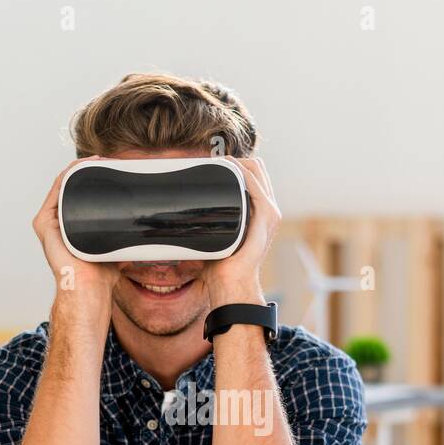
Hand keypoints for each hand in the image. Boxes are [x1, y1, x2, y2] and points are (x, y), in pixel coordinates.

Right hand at [32, 158, 118, 311]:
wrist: (90, 287)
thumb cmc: (101, 274)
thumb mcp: (117, 249)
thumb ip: (127, 240)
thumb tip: (149, 235)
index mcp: (71, 226)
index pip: (81, 195)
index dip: (95, 178)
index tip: (113, 168)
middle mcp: (57, 222)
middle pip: (72, 188)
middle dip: (88, 170)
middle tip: (109, 160)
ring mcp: (48, 221)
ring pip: (64, 185)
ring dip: (79, 168)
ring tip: (98, 159)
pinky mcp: (43, 223)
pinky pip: (56, 189)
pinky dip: (68, 174)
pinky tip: (81, 164)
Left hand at [204, 156, 280, 306]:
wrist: (231, 286)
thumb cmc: (220, 267)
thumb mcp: (213, 238)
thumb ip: (203, 224)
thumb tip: (173, 216)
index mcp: (259, 213)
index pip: (253, 176)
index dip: (234, 164)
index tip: (210, 164)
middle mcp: (268, 210)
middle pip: (256, 167)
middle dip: (234, 158)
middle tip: (209, 162)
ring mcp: (269, 213)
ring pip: (256, 169)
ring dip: (235, 160)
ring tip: (214, 162)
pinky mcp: (266, 216)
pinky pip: (254, 183)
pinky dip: (240, 170)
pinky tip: (225, 167)